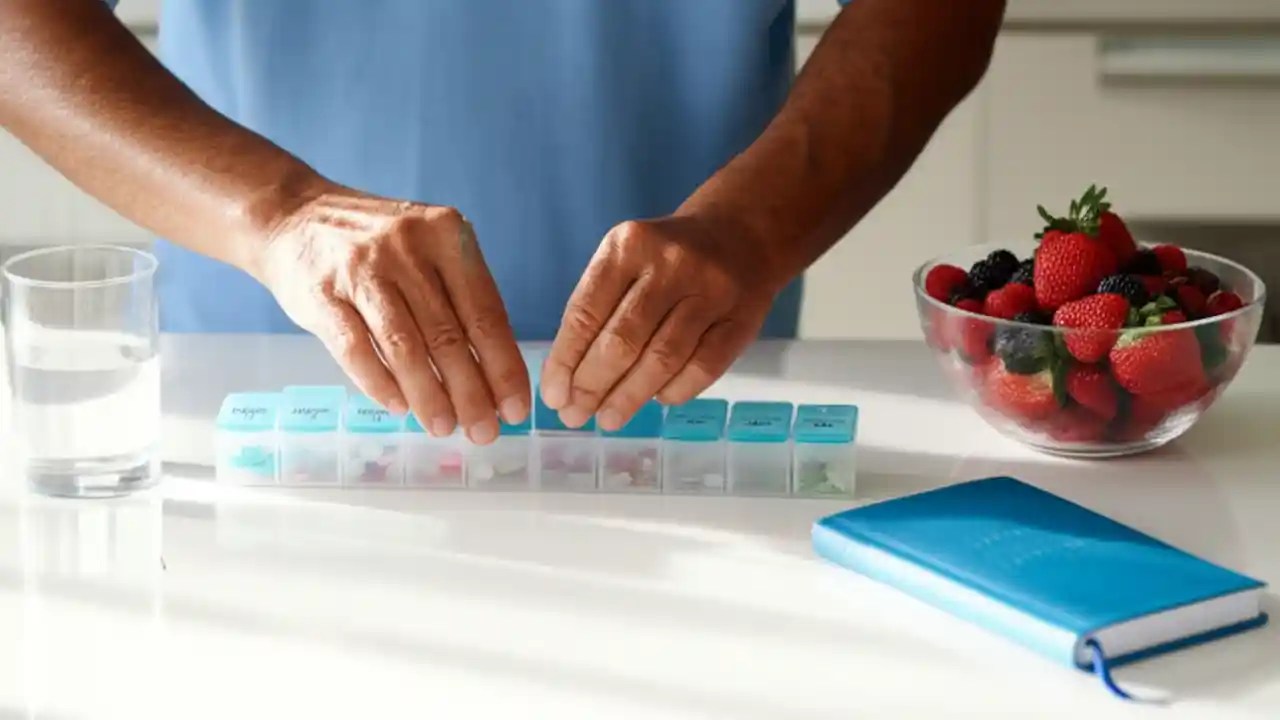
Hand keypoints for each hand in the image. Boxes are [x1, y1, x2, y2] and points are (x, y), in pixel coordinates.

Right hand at [256, 186, 528, 443]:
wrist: (293, 216)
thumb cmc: (377, 245)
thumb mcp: (429, 249)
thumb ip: (460, 298)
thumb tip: (495, 374)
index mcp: (446, 235)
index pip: (486, 313)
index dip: (504, 366)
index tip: (516, 408)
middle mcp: (407, 248)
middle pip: (448, 335)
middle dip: (472, 393)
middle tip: (485, 432)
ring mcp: (361, 270)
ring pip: (405, 347)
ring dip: (429, 395)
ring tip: (444, 428)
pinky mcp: (322, 294)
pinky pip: (355, 350)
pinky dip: (379, 384)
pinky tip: (398, 407)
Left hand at [540, 214, 784, 430]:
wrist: (742, 234)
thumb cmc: (667, 258)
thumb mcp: (626, 260)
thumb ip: (599, 309)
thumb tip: (568, 381)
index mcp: (628, 245)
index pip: (586, 312)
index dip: (565, 361)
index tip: (553, 397)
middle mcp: (670, 265)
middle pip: (623, 340)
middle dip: (592, 386)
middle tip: (576, 415)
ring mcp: (711, 293)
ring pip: (662, 359)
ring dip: (629, 397)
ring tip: (608, 419)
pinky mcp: (742, 321)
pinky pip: (703, 369)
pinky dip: (674, 391)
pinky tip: (656, 399)